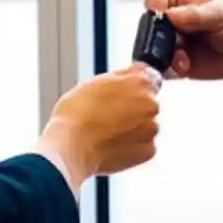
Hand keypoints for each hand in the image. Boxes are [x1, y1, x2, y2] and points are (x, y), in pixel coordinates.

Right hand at [38, 64, 159, 188]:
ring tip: (109, 134)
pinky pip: (144, 147)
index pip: (148, 79)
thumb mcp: (94, 82)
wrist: (72, 146)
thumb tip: (132, 72)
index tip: (125, 96)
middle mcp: (150, 104)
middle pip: (147, 105)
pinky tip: (114, 146)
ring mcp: (150, 128)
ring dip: (134, 130)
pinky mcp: (148, 150)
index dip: (133, 88)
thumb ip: (120, 76)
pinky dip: (133, 148)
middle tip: (110, 117)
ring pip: (146, 127)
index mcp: (139, 82)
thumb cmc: (77, 115)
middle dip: (134, 110)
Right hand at [143, 0, 222, 87]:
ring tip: (181, 58)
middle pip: (149, 26)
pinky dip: (170, 69)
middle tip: (170, 42)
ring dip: (162, 55)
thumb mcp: (220, 15)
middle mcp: (171, 20)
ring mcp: (172, 43)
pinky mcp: (175, 63)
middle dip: (155, 36)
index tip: (161, 15)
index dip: (155, 7)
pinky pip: (163, 68)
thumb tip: (171, 15)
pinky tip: (185, 66)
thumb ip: (195, 15)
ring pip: (152, 49)